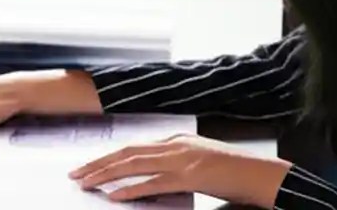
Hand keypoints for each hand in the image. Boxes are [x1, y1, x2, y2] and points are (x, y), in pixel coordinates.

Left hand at [71, 134, 290, 205]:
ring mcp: (182, 160)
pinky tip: (113, 195)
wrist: (260, 174)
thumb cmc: (233, 172)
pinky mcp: (189, 177)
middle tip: (76, 173)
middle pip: (127, 152)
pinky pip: (152, 184)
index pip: (135, 147)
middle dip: (99, 163)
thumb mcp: (200, 160)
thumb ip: (176, 162)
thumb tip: (152, 174)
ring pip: (134, 165)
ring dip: (106, 174)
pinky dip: (130, 189)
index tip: (90, 164)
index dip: (110, 156)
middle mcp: (175, 145)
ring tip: (85, 183)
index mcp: (177, 140)